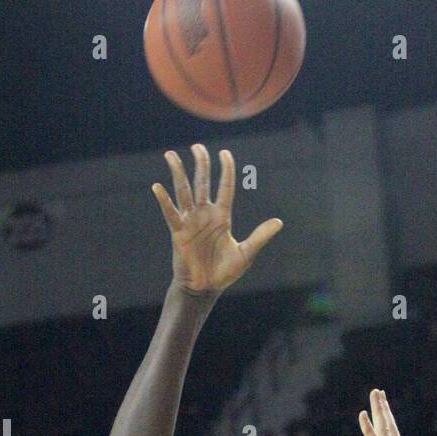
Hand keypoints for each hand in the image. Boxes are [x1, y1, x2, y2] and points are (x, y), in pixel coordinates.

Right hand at [152, 145, 282, 296]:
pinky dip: (164, 200)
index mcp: (222, 216)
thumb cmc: (225, 272)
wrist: (205, 288)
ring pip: (183, 191)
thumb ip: (260, 236)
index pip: (225, 187)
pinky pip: (170, 213)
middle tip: (197, 147)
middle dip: (200, 164)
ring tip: (171, 155)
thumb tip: (279, 222)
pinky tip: (157, 186)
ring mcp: (190, 221)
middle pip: (202, 183)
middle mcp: (205, 214)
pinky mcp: (178, 232)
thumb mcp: (246, 253)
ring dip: (178, 173)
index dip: (226, 170)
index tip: (225, 153)